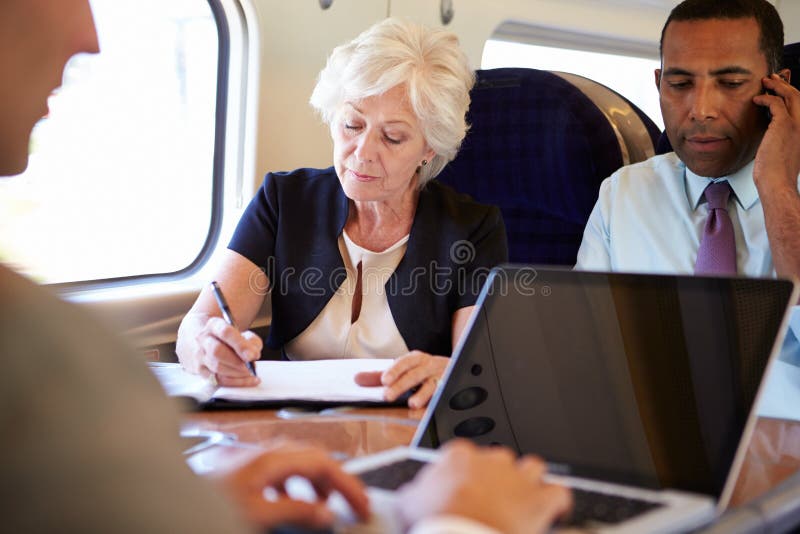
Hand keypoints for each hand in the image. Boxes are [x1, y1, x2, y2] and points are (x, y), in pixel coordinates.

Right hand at [177, 313, 261, 386]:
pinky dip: (236, 382)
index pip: (225, 333)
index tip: (253, 355)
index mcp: (214, 325)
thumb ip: (251, 341)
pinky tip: (249, 380)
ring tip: (250, 372)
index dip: (240, 345)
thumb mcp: (241, 331)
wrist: (203, 340)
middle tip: (251, 366)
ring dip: (237, 373)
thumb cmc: (226, 336)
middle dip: (237, 361)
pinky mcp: (201, 371)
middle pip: (217, 352)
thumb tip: (253, 355)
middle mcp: (203, 339)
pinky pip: (218, 380)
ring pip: (217, 368)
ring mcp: (199, 356)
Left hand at [215, 445, 369, 528]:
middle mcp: (267, 453)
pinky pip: (283, 472)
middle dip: (338, 481)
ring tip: (327, 506)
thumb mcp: (257, 514)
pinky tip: (291, 503)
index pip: (324, 464)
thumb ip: (294, 512)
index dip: (348, 484)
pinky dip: (297, 487)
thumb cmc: (209, 505)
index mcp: (273, 459)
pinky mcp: (247, 470)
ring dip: (318, 483)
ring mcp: (256, 459)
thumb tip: (328, 513)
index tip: (363, 505)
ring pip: (300, 464)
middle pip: (315, 459)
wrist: (171, 501)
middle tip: (355, 504)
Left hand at [354, 350, 448, 408]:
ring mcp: (443, 377)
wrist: (455, 370)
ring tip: (412, 405)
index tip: (384, 381)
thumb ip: (379, 376)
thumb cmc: (421, 373)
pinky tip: (429, 411)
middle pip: (415, 374)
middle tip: (388, 396)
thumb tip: (357, 379)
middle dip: (401, 385)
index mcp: (417, 359)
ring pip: (433, 385)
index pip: (404, 362)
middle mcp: (430, 365)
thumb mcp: (402, 371)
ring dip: (422, 395)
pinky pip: (445, 396)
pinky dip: (437, 403)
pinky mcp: (452, 388)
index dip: (394, 370)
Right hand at [397, 440, 571, 533]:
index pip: (463, 456)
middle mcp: (492, 460)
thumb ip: (413, 494)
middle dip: (496, 479)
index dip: (463, 474)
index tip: (460, 489)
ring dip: (529, 482)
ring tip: (522, 500)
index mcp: (460, 455)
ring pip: (532, 467)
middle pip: (499, 460)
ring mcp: (518, 477)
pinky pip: (558, 493)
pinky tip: (554, 511)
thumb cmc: (437, 521)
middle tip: (488, 501)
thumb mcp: (409, 504)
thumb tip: (410, 496)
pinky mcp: (540, 499)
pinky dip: (557, 502)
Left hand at [753, 73, 799, 191]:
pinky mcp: (784, 125)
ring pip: (790, 96)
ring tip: (765, 81)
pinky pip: (775, 103)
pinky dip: (766, 98)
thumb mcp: (779, 152)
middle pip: (797, 97)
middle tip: (771, 78)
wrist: (777, 182)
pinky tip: (757, 99)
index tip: (778, 88)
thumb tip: (768, 133)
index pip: (799, 106)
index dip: (789, 94)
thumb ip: (778, 138)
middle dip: (784, 84)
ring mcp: (796, 124)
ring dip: (777, 86)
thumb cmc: (775, 173)